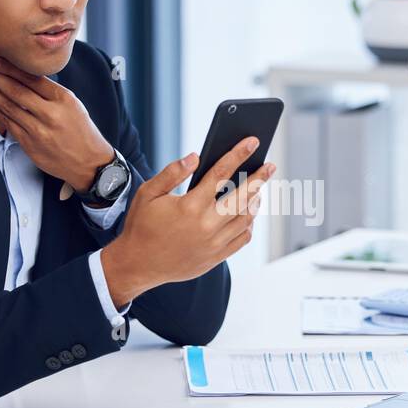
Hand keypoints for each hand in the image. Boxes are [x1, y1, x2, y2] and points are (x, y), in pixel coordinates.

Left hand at [0, 57, 113, 190]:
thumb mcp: (73, 105)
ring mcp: (39, 131)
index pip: (32, 79)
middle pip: (16, 92)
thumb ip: (49, 92)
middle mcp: (51, 114)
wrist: (89, 162)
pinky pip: (8, 124)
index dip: (9, 68)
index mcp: (63, 99)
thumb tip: (22, 77)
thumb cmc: (81, 131)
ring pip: (8, 108)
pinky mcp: (30, 144)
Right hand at [100, 137, 274, 306]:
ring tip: (258, 188)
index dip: (239, 154)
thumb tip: (195, 156)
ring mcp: (214, 243)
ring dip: (255, 200)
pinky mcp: (215, 257)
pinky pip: (242, 239)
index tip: (253, 142)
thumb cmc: (141, 226)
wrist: (137, 265)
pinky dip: (249, 224)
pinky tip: (248, 214)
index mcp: (190, 205)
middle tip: (270, 166)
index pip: (221, 173)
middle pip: (243, 196)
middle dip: (259, 177)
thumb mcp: (148, 193)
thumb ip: (172, 172)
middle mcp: (206, 225)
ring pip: (246, 218)